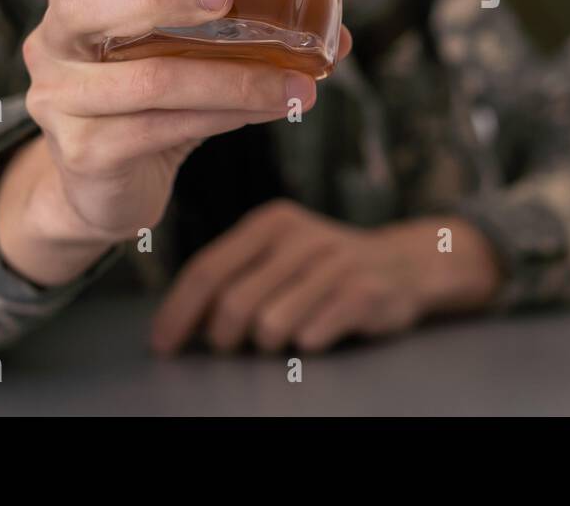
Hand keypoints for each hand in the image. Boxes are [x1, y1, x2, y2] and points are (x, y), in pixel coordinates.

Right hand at [0, 0, 349, 286]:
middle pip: (88, 2)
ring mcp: (61, 98)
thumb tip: (337, 34)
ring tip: (295, 82)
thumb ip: (241, 31)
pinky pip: (161, 128)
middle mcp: (55, 39)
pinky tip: (270, 109)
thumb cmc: (148, 98)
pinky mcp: (85, 150)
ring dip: (232, 79)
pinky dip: (226, 116)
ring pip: (148, 79)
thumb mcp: (180, 51)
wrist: (103, 187)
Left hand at [150, 200, 501, 354]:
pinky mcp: (364, 292)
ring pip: (270, 326)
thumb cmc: (326, 268)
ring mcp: (336, 263)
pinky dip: (307, 344)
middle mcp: (302, 236)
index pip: (208, 269)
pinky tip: (319, 331)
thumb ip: (233, 277)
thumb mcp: (278, 255)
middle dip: (224, 338)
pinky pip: (311, 337)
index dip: (178, 313)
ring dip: (269, 344)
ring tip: (286, 334)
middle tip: (234, 346)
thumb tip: (179, 324)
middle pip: (234, 304)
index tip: (163, 346)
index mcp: (271, 222)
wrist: (406, 264)